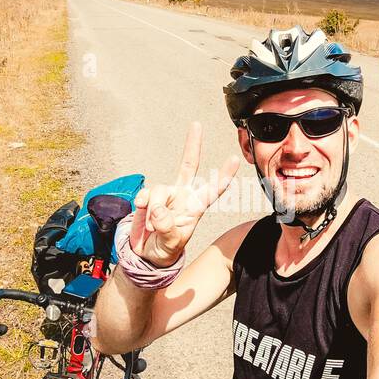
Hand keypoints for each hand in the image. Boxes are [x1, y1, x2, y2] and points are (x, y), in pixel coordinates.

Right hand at [127, 121, 240, 267]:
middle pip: (188, 165)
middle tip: (196, 125)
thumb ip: (167, 227)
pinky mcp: (149, 197)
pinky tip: (143, 213)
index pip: (213, 190)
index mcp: (195, 208)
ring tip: (153, 226)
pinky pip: (145, 194)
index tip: (235, 160)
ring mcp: (165, 195)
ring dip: (154, 208)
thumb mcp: (171, 243)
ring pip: (159, 189)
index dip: (223, 176)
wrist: (146, 253)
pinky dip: (143, 205)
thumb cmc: (166, 248)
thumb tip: (158, 209)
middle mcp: (182, 195)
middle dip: (192, 145)